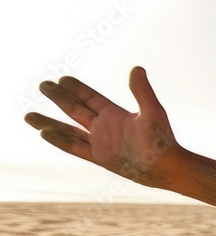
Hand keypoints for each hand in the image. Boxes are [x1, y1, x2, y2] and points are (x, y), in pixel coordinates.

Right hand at [25, 67, 183, 187]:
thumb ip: (142, 92)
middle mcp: (105, 127)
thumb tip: (136, 68)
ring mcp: (100, 142)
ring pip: (69, 130)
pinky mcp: (100, 157)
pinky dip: (60, 140)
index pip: (90, 98)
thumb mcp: (152, 112)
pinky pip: (75, 147)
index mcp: (115, 114)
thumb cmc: (162, 140)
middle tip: (42, 85)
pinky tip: (44, 133)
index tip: (61, 79)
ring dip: (50, 122)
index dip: (76, 89)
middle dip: (59, 98)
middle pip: (75, 109)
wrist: (166, 167)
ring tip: (28, 116)